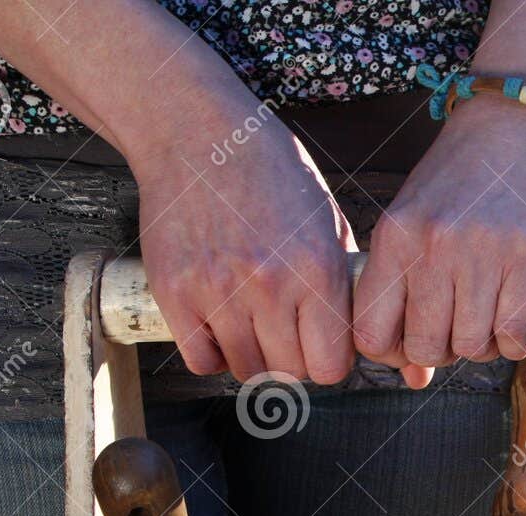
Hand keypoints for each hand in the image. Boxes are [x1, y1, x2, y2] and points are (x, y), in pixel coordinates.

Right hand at [131, 114, 357, 385]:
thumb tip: (350, 337)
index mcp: (316, 270)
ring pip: (248, 370)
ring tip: (254, 325)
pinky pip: (200, 359)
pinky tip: (221, 326)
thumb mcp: (326, 220)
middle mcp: (269, 285)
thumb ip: (339, 281)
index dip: (329, 360)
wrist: (197, 133)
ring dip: (255, 356)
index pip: (331, 365)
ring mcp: (218, 290)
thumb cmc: (270, 173)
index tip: (321, 343)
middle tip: (287, 331)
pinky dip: (213, 352)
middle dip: (295, 358)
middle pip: (291, 372)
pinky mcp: (175, 291)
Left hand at [354, 98, 525, 388]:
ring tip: (491, 317)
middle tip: (458, 327)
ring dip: (483, 345)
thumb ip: (405, 293)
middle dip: (443, 350)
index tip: (412, 340)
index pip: (371, 333)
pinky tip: (518, 317)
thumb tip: (413, 379)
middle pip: (426, 347)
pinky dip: (517, 340)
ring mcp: (483, 253)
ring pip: (472, 346)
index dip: (391, 353)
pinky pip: (514, 335)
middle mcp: (433, 246)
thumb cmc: (462, 179)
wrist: (518, 123)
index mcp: (395, 235)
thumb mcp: (417, 222)